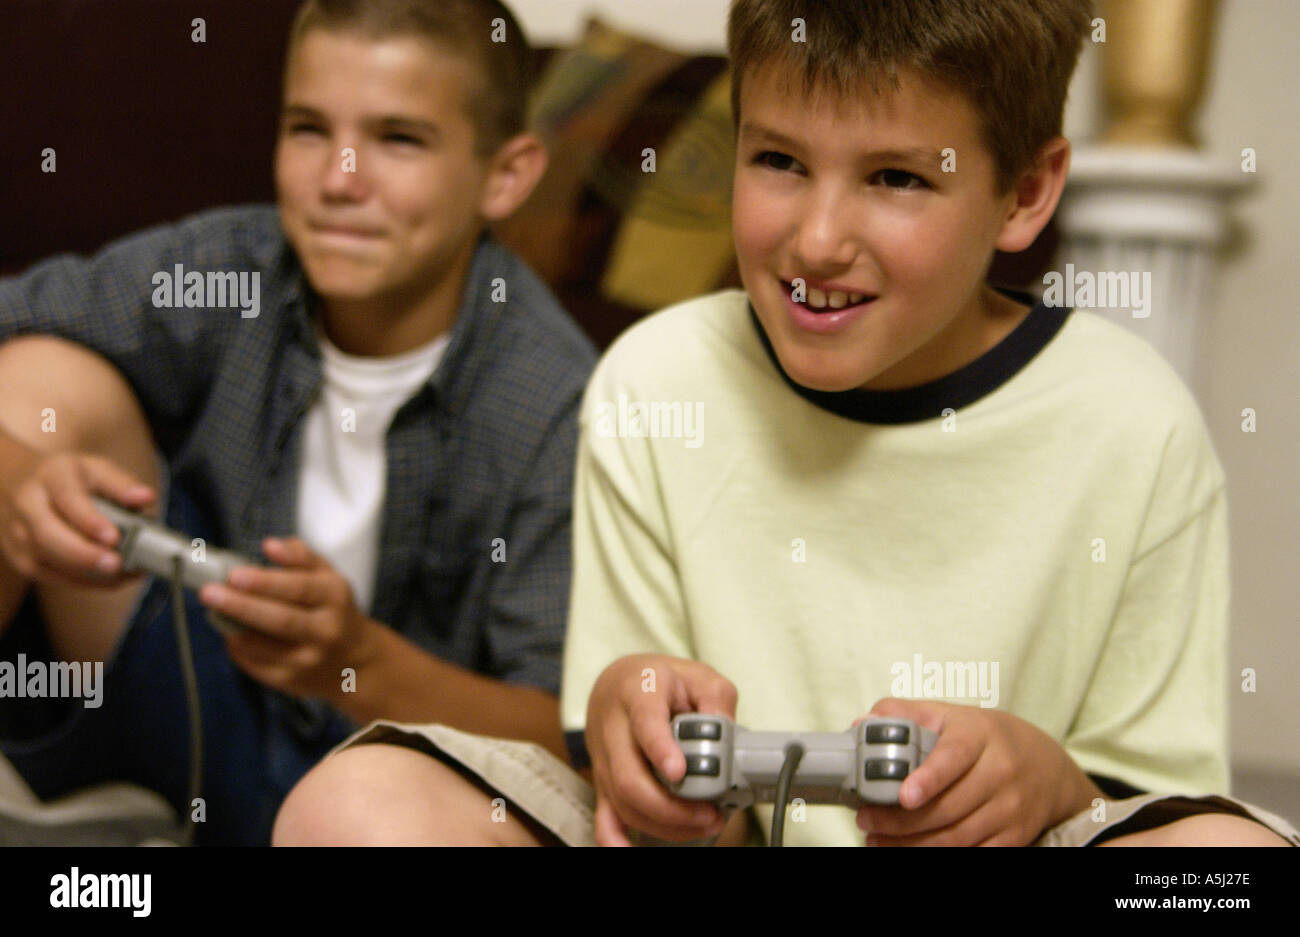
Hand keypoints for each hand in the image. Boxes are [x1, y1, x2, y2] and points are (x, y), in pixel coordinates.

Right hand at [0, 438, 154, 585]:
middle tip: (116, 565)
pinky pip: (49, 576)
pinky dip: (81, 582)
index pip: (68, 498)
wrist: (24, 483)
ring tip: (123, 576)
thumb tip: (147, 498)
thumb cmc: (70, 478)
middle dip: (83, 554)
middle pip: (48, 535)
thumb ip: (121, 484)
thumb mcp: (96, 469)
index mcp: (51, 476)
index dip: (90, 520)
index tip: (114, 537)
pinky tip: (110, 581)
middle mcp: (28, 505)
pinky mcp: (21, 557)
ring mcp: (20, 533)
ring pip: (46, 560)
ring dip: (85, 573)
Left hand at [198, 537, 382, 700]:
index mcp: (335, 598)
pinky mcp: (291, 682)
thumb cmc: (333, 609)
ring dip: (232, 628)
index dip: (266, 582)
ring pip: (262, 646)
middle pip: (280, 620)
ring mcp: (309, 660)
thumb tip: (269, 545)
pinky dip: (237, 648)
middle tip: (209, 593)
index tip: (234, 574)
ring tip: (214, 611)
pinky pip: (255, 665)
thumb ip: (300, 556)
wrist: (356, 662)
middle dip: (241, 606)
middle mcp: (326, 631)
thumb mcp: (329, 577)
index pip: (300, 588)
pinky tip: (231, 633)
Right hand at [586, 654, 736, 845]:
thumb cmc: (661, 680)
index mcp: (638, 692)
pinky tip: (630, 853)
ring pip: (623, 801)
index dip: (660, 748)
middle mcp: (613, 727)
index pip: (645, 722)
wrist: (619, 682)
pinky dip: (614, 841)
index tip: (680, 772)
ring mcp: (604, 757)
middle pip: (630, 776)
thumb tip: (726, 731)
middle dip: (672, 806)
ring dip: (663, 823)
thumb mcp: (697, 674)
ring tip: (703, 823)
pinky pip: (602, 816)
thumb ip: (716, 699)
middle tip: (709, 813)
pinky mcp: (602, 780)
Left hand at [854, 698, 1098, 845]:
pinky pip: (974, 855)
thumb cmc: (984, 738)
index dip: (930, 778)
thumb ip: (905, 714)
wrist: (1046, 764)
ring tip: (877, 840)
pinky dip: (938, 857)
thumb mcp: (950, 715)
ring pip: (957, 837)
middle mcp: (1000, 772)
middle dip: (902, 821)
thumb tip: (864, 723)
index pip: (955, 756)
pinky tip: (909, 851)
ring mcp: (1010, 808)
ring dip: (912, 845)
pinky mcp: (1015, 837)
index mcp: (979, 736)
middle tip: (867, 821)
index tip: (904, 795)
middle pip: (949, 807)